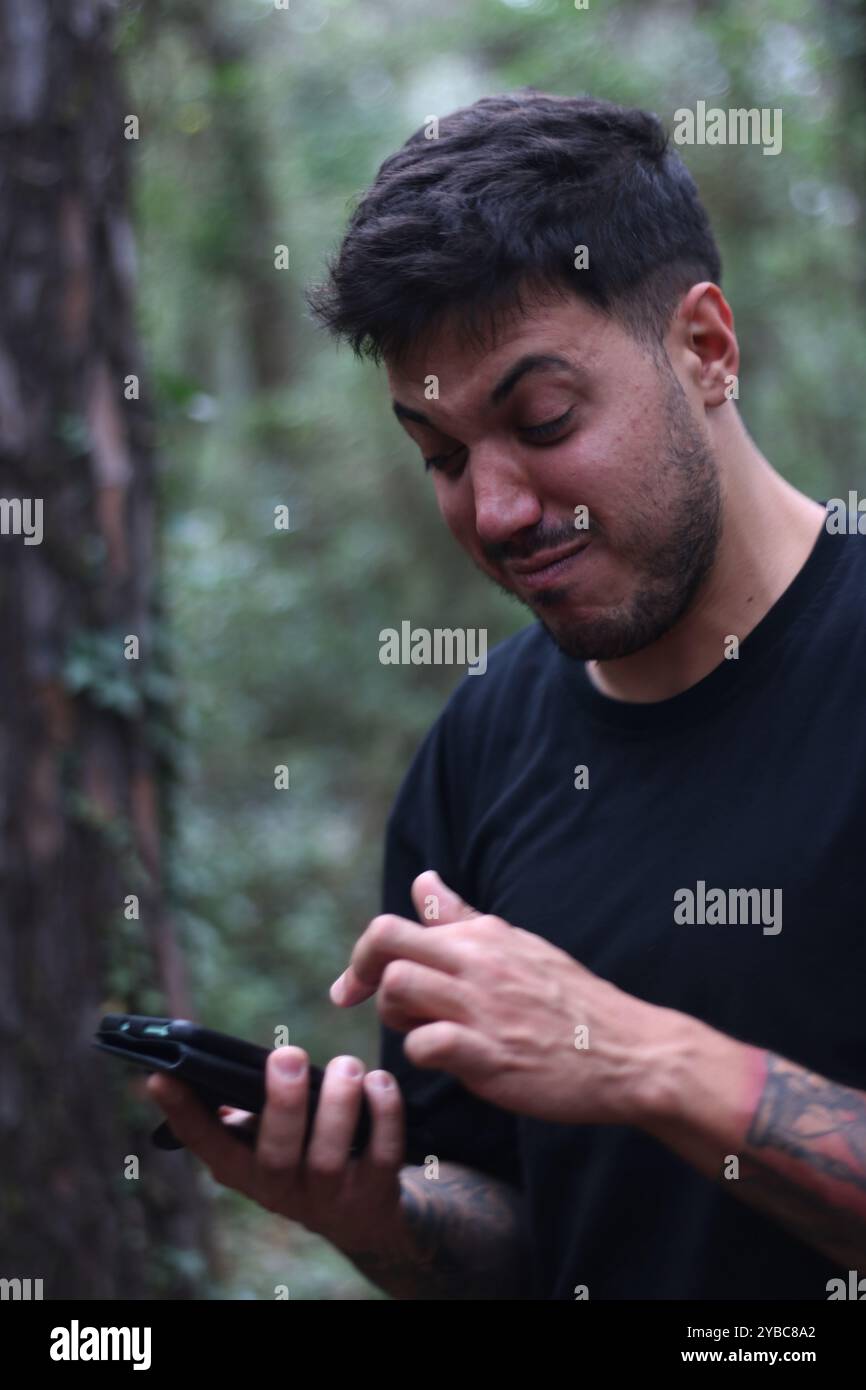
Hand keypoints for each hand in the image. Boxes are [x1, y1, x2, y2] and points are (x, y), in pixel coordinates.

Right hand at [145, 1049, 405, 1253]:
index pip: (205, 1145)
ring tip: (346, 1065)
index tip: (161, 1075)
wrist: (364, 1215)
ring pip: (327, 1155)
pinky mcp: (374, 1195)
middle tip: (286, 1053)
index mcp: (244, 1170)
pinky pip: (382, 1154)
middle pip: (274, 1155)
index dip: (181, 1113)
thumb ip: (242, 1107)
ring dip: (338, 1102)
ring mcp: (328, 1198)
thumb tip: (203, 1060)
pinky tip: (379, 1082)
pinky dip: (385, 1113)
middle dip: (281, 1102)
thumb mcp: (266, 1138)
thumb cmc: (303, 1152)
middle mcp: (281, 1191)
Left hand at [330, 871, 679, 1127]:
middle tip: (359, 1000)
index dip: (364, 955)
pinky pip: (424, 1045)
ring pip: (398, 988)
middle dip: (361, 971)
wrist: (631, 1052)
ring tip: (418, 1030)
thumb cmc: (572, 1003)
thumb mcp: (519, 947)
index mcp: (484, 935)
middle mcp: (479, 961)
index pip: (396, 924)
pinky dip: (421, 1056)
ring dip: (393, 1015)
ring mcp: (483, 1007)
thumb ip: (464, 918)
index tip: (356, 985)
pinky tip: (445, 1061)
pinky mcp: (489, 1055)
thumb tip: (423, 879)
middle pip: (385, 940)